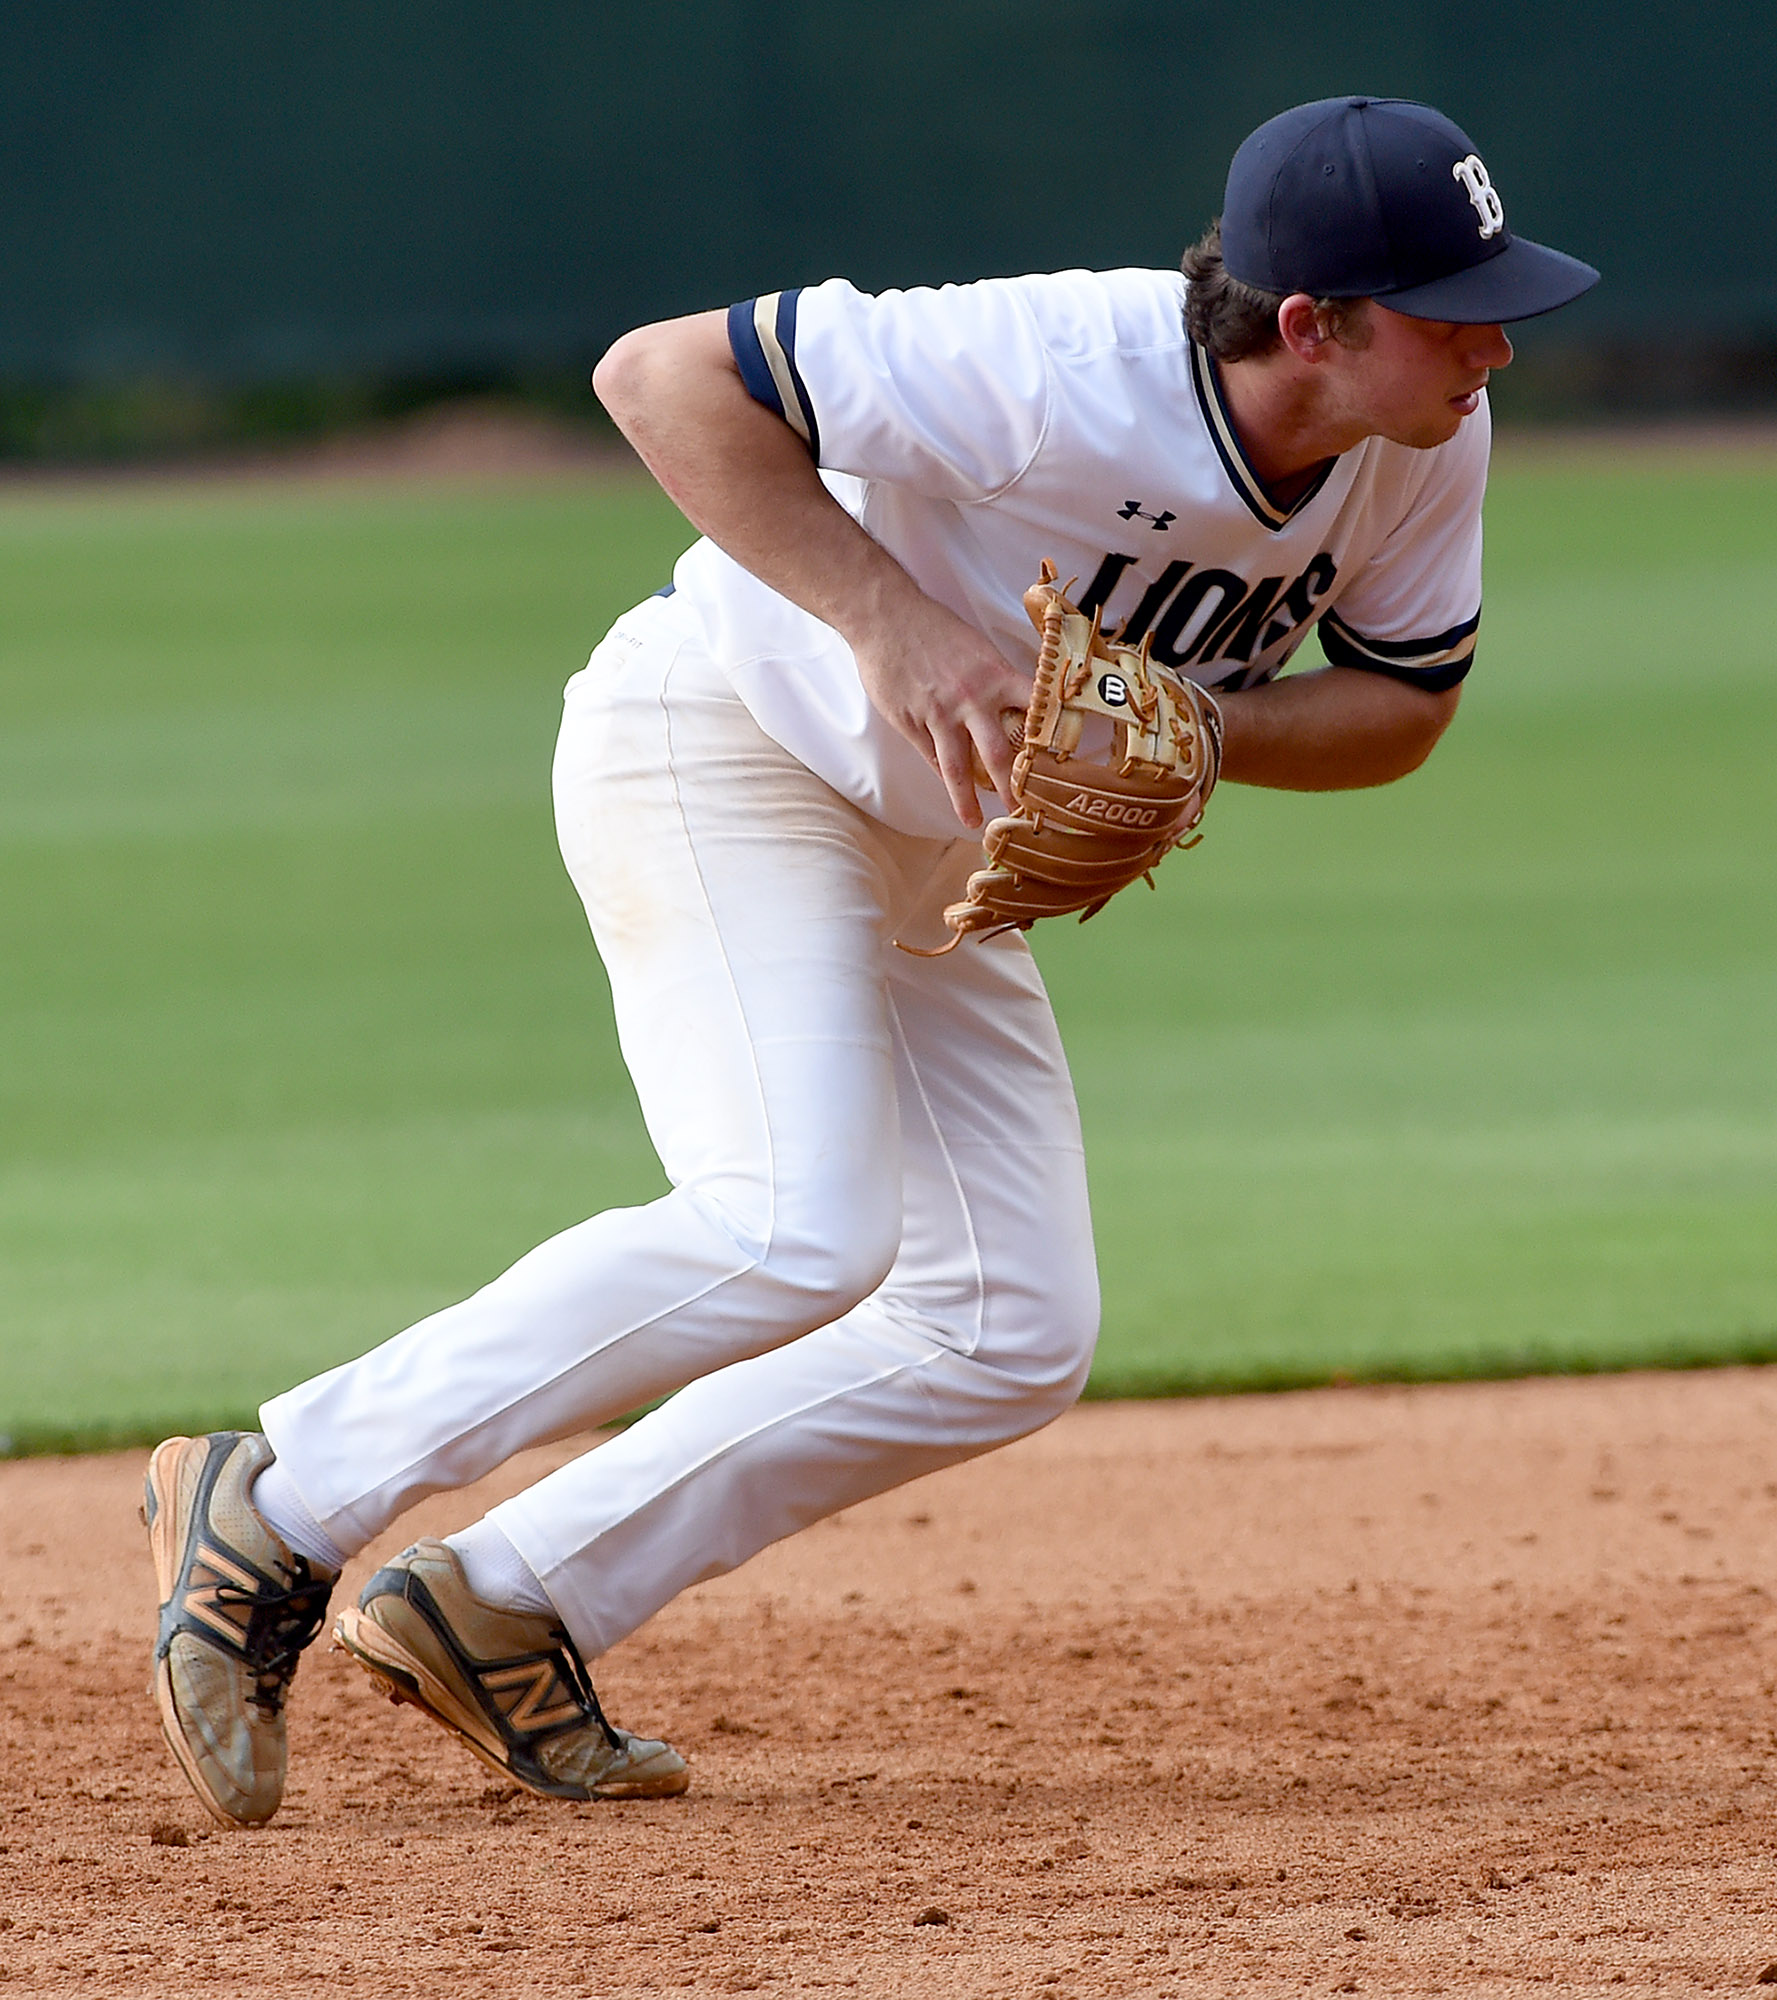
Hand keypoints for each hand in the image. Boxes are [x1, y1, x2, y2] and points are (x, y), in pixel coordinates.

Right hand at [846, 596, 1031, 827]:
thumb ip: (995, 681)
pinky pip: (930, 756)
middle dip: (1012, 787)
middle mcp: (972, 698)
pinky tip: (950, 790)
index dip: (1049, 739)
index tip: (1059, 764)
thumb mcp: (976, 648)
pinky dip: (941, 775)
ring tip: (974, 822)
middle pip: (999, 753)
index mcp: (996, 675)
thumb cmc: (933, 628)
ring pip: (957, 767)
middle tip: (1021, 810)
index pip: (1034, 710)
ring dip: (967, 800)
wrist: (885, 615)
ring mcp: (939, 714)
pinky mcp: (910, 721)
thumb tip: (1015, 711)